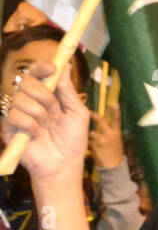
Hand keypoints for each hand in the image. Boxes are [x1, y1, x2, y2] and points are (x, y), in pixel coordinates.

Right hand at [1, 61, 88, 184]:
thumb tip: (65, 64)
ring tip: (47, 127)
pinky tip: (37, 134)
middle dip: (43, 93)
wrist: (64, 164)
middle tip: (54, 109)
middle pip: (25, 80)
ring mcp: (17, 113)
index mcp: (45, 95)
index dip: (41, 67)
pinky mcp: (8, 128)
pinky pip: (15, 116)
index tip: (52, 69)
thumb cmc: (73, 140)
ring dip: (40, 113)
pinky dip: (30, 125)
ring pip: (20, 98)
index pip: (36, 73)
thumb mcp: (77, 113)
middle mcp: (29, 101)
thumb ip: (68, 90)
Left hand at [88, 102, 124, 169]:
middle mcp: (111, 135)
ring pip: (91, 132)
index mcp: (117, 133)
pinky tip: (92, 149)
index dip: (116, 111)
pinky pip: (88, 141)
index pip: (117, 120)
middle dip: (95, 117)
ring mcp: (103, 140)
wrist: (113, 167)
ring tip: (93, 143)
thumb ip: (110, 132)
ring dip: (90, 136)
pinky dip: (88, 144)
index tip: (114, 104)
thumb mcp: (116, 141)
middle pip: (101, 121)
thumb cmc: (113, 152)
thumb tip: (101, 123)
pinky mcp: (95, 146)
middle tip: (90, 113)